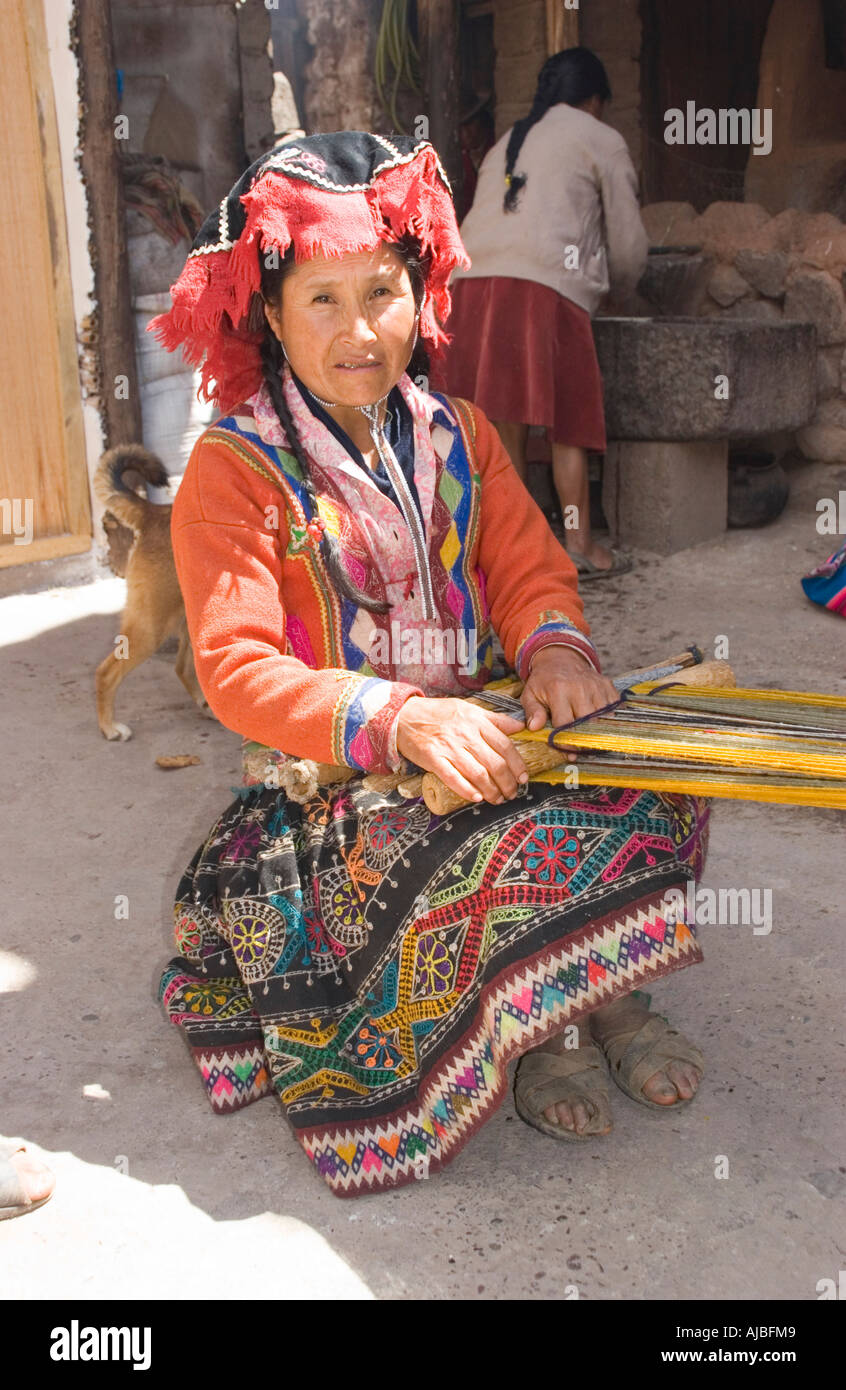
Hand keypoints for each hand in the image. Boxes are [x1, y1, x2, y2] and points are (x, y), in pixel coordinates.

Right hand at [396, 696, 527, 804]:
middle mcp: (465, 734)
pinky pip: (453, 778)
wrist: (403, 715)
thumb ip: (495, 719)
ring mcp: (449, 747)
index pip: (505, 745)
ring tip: (497, 799)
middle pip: (495, 763)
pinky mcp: (433, 759)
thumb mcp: (469, 709)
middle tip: (511, 793)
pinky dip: (466, 790)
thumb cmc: (438, 713)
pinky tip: (476, 798)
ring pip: (477, 773)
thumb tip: (521, 726)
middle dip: (507, 783)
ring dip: (491, 790)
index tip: (523, 777)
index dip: (517, 764)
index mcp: (477, 721)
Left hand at [521, 647, 618, 758]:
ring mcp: (596, 685)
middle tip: (581, 747)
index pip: (565, 724)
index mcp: (558, 689)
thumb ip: (532, 712)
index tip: (567, 751)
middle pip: (588, 723)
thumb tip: (534, 728)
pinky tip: (599, 721)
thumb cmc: (543, 681)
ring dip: (598, 729)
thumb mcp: (530, 694)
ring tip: (590, 736)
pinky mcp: (607, 685)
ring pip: (604, 717)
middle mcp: (580, 687)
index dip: (566, 741)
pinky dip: (609, 718)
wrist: (560, 658)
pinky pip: (614, 708)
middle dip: (584, 738)